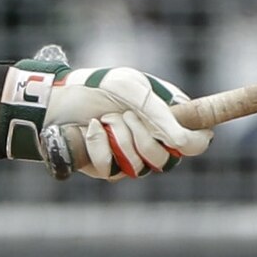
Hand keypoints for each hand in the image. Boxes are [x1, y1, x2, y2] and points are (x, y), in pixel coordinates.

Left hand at [5, 58, 210, 179]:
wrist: (60, 98)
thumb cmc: (100, 87)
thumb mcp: (134, 89)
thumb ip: (162, 114)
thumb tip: (182, 142)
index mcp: (168, 118)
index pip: (197, 142)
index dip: (195, 141)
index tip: (184, 135)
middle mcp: (153, 141)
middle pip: (169, 160)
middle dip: (146, 136)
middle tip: (127, 115)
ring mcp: (130, 157)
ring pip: (141, 166)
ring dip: (120, 137)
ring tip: (105, 118)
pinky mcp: (106, 167)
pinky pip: (112, 168)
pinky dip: (99, 144)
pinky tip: (91, 128)